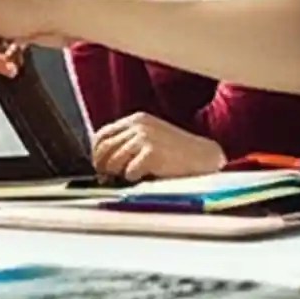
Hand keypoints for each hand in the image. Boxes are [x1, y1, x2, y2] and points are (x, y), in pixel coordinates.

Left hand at [90, 112, 225, 180]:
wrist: (203, 158)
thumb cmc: (176, 152)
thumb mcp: (151, 137)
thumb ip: (129, 142)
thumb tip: (102, 160)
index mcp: (136, 120)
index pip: (102, 134)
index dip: (96, 152)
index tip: (98, 165)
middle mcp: (138, 126)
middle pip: (104, 148)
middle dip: (102, 166)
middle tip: (108, 177)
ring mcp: (145, 138)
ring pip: (113, 162)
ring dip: (119, 174)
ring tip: (132, 177)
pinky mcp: (151, 153)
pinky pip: (129, 172)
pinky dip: (134, 178)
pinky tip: (146, 176)